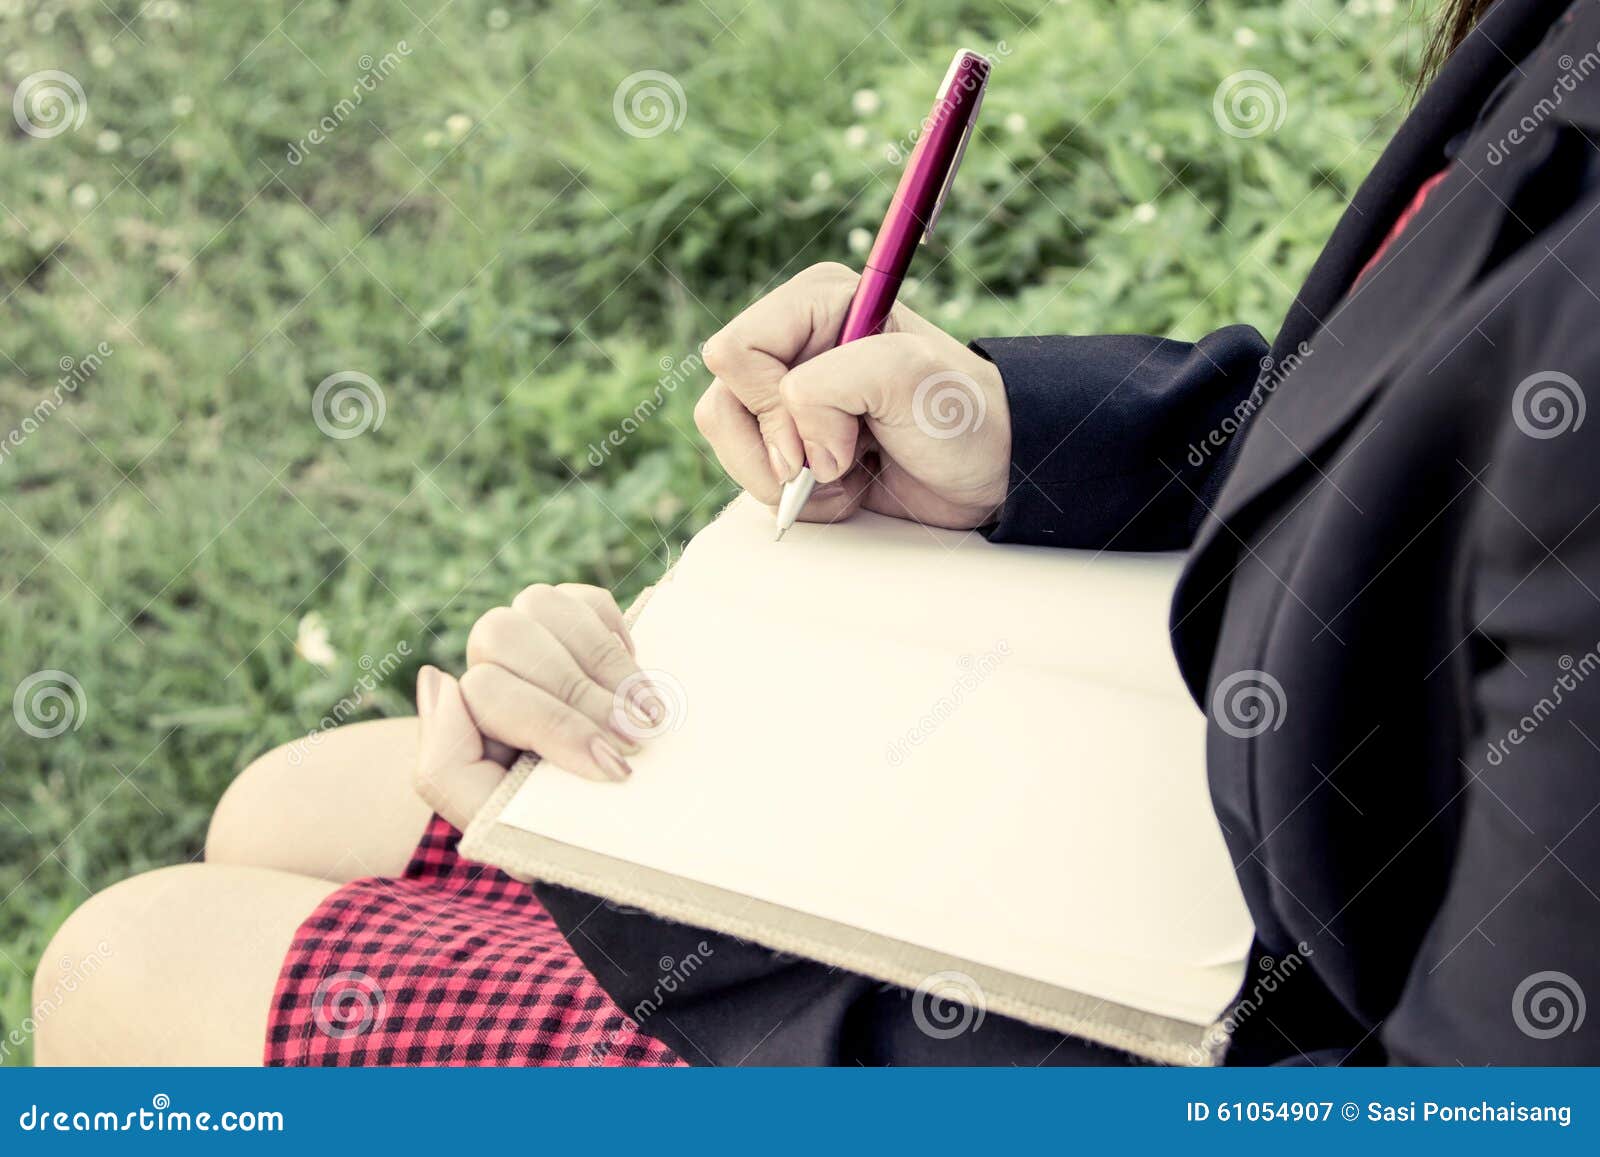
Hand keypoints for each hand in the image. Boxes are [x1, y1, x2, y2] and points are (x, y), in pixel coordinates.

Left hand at [414, 584, 650, 829]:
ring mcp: (534, 642)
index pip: (488, 688)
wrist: (603, 833)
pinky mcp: (578, 626)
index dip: (555, 724)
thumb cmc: (547, 831)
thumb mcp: (493, 822)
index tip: (609, 768)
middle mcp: (490, 669)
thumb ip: (443, 766)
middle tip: (634, 741)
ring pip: (540, 603)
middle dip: (578, 690)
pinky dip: (616, 634)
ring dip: (601, 659)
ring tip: (647, 716)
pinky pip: (587, 598)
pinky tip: (639, 687)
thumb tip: (441, 678)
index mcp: (466, 715)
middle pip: (504, 633)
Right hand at [694, 262, 1010, 529]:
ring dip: (788, 481)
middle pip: (722, 405)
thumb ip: (830, 388)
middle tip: (841, 462)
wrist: (990, 469)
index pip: (735, 351)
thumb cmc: (961, 415)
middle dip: (778, 453)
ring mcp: (787, 396)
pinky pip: (752, 476)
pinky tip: (845, 487)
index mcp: (815, 302)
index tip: (835, 438)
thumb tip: (793, 449)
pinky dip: (798, 499)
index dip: (771, 405)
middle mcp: (793, 342)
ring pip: (729, 445)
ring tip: (849, 474)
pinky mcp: (791, 441)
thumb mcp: (907, 377)